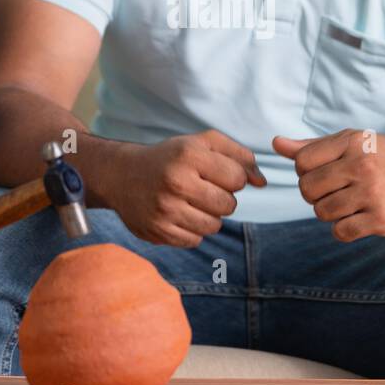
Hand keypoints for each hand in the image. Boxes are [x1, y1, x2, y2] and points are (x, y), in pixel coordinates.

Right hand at [107, 130, 265, 247]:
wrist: (122, 175)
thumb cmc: (171, 158)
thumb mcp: (202, 143)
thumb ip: (239, 155)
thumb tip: (262, 182)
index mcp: (189, 155)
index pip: (238, 178)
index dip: (233, 178)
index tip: (216, 175)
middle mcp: (176, 182)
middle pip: (229, 205)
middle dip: (223, 198)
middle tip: (203, 190)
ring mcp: (165, 209)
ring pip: (214, 226)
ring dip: (209, 216)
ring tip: (192, 202)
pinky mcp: (158, 230)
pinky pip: (195, 240)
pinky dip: (193, 230)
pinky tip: (179, 214)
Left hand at [272, 130, 384, 241]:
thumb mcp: (355, 143)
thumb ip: (315, 146)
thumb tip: (276, 143)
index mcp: (353, 142)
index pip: (302, 161)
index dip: (305, 172)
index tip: (323, 175)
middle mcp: (362, 165)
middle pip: (308, 188)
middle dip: (315, 194)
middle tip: (336, 192)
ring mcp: (372, 193)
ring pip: (322, 212)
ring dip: (330, 212)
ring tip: (350, 204)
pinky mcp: (381, 219)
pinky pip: (340, 232)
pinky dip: (344, 229)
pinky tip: (359, 218)